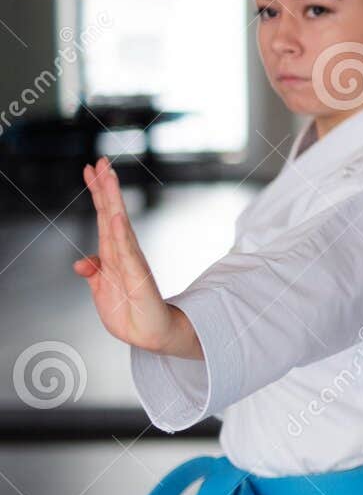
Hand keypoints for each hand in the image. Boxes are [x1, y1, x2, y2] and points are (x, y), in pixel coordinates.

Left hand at [73, 158, 199, 357]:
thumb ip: (92, 272)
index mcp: (112, 253)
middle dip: (105, 186)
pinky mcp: (136, 275)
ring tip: (108, 176)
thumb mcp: (101, 289)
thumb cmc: (129, 311)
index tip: (91, 170)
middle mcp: (123, 251)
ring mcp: (130, 261)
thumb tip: (81, 262)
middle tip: (101, 161)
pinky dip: (119, 232)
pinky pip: (125, 250)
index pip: (103, 216)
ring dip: (112, 199)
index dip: (97, 193)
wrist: (150, 333)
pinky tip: (115, 215)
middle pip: (111, 212)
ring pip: (118, 223)